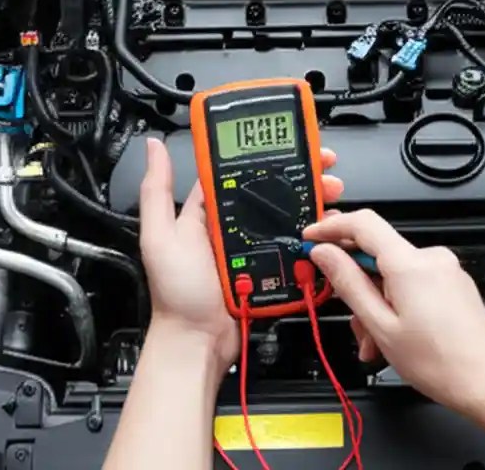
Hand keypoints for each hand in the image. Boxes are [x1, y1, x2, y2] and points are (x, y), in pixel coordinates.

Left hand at [139, 138, 342, 371]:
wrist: (198, 342)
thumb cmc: (176, 293)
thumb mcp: (160, 236)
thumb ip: (157, 191)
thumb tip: (152, 147)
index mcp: (208, 212)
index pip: (241, 172)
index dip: (267, 154)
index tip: (291, 142)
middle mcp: (234, 226)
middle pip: (273, 191)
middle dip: (302, 176)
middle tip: (325, 170)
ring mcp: (256, 247)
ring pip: (291, 216)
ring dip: (314, 203)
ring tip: (331, 195)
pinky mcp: (274, 270)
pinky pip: (298, 248)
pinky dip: (316, 237)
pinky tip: (329, 228)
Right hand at [303, 210, 484, 411]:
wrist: (484, 381)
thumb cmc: (439, 361)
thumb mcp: (380, 325)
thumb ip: (349, 284)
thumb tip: (325, 254)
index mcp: (410, 264)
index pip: (363, 224)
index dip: (331, 227)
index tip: (312, 237)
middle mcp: (431, 258)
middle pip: (377, 256)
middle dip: (356, 287)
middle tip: (349, 320)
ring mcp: (445, 269)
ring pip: (393, 274)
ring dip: (377, 304)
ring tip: (376, 343)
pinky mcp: (452, 282)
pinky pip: (413, 282)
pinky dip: (396, 304)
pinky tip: (395, 335)